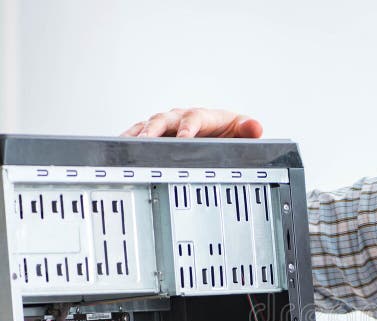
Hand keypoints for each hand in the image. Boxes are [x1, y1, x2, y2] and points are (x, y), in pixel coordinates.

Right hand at [122, 108, 262, 138]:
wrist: (221, 132)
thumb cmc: (231, 131)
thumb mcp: (243, 132)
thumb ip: (249, 129)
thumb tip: (255, 126)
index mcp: (203, 116)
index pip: (194, 118)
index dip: (188, 127)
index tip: (183, 139)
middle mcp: (181, 117)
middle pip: (164, 118)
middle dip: (155, 129)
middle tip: (147, 141)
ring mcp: (168, 124)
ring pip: (148, 124)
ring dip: (138, 134)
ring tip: (128, 145)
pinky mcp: (157, 133)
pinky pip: (139, 132)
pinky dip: (129, 138)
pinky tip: (120, 147)